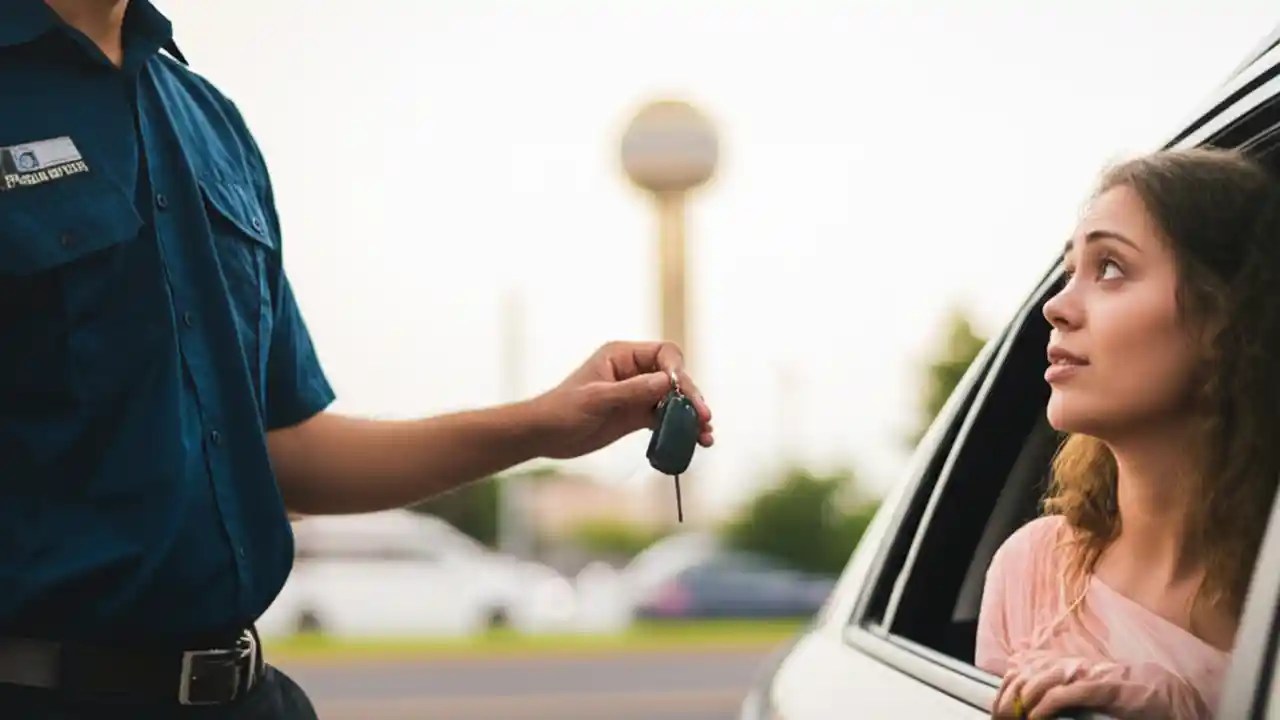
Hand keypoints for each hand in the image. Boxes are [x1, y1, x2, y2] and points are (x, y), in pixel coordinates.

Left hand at [529, 341, 713, 459]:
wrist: (544, 435)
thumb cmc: (562, 410)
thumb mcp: (596, 400)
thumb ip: (632, 391)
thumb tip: (668, 382)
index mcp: (622, 356)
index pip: (664, 354)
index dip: (678, 371)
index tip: (683, 394)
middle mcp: (634, 371)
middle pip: (675, 378)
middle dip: (691, 397)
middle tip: (705, 419)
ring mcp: (637, 393)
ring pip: (674, 400)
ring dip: (690, 417)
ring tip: (706, 437)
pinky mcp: (636, 415)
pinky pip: (665, 418)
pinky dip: (679, 429)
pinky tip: (693, 441)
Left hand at [992, 650, 1210, 719]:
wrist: (1168, 695)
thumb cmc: (1128, 694)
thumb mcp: (1088, 686)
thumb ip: (1062, 686)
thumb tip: (1031, 690)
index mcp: (1067, 663)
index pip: (1022, 667)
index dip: (1005, 687)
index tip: (999, 709)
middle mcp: (1073, 664)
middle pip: (1023, 675)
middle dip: (1007, 699)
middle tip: (1002, 719)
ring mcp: (1086, 674)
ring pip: (1037, 682)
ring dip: (1021, 705)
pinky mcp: (1100, 688)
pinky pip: (1061, 696)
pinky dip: (1043, 708)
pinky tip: (1034, 719)